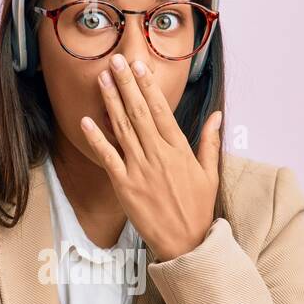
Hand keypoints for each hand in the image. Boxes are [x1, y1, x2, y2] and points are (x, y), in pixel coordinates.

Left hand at [79, 53, 221, 260]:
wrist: (187, 242)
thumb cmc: (198, 209)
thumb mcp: (210, 174)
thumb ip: (210, 142)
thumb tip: (217, 116)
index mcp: (179, 150)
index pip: (162, 110)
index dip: (147, 86)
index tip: (139, 67)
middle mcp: (158, 155)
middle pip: (139, 112)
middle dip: (126, 84)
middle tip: (115, 60)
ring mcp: (140, 169)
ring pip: (123, 128)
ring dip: (111, 102)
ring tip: (102, 79)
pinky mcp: (125, 186)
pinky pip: (108, 157)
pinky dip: (97, 139)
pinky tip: (86, 120)